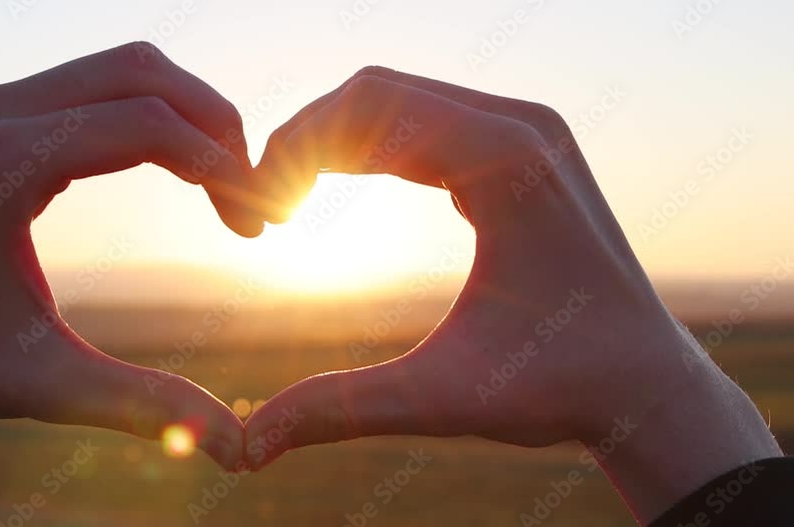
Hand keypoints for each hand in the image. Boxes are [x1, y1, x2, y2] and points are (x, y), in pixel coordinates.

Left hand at [0, 42, 269, 469]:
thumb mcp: (51, 386)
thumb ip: (147, 405)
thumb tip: (239, 451)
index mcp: (1, 166)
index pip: (143, 124)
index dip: (221, 164)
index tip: (265, 215)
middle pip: (141, 73)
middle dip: (215, 125)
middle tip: (253, 197)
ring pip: (124, 69)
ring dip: (189, 116)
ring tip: (225, 186)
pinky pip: (97, 86)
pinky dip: (152, 117)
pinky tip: (179, 170)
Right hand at [245, 67, 780, 520]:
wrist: (645, 385)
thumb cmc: (560, 389)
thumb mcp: (441, 398)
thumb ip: (339, 410)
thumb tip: (246, 447)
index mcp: (508, 162)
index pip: (369, 110)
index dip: (295, 149)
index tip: (255, 208)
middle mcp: (523, 126)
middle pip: (377, 92)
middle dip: (306, 139)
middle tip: (261, 205)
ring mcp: (528, 130)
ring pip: (399, 99)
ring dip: (334, 139)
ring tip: (287, 199)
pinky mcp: (524, 147)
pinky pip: (428, 118)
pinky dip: (372, 144)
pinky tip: (336, 184)